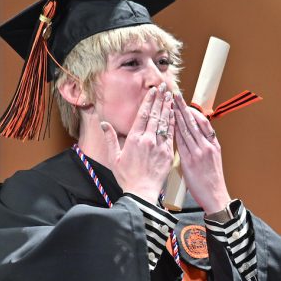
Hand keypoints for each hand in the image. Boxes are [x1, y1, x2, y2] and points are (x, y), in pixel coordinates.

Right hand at [100, 86, 175, 200]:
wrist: (141, 193)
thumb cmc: (126, 177)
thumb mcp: (114, 157)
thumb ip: (110, 138)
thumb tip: (104, 124)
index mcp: (134, 139)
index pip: (143, 115)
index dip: (149, 101)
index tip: (153, 91)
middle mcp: (147, 140)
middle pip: (155, 115)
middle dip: (160, 100)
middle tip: (165, 88)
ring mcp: (159, 146)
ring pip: (165, 122)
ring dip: (168, 108)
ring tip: (171, 96)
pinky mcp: (168, 153)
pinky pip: (172, 134)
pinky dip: (174, 122)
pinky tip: (175, 114)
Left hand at [170, 89, 230, 213]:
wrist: (215, 196)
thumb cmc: (211, 181)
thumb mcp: (212, 161)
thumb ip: (203, 149)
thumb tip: (191, 140)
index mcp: (213, 145)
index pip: (203, 123)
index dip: (193, 111)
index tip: (185, 103)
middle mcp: (207, 146)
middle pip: (194, 122)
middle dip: (183, 107)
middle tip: (176, 94)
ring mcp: (199, 152)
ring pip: (187, 129)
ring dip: (177, 115)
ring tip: (170, 103)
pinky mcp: (190, 160)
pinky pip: (182, 142)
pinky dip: (176, 131)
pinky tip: (169, 123)